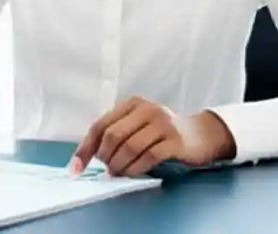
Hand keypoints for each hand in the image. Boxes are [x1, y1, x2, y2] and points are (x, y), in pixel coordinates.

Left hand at [69, 97, 236, 176]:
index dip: (85, 148)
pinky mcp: (175, 140)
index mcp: (132, 104)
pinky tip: (132, 173)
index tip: (76, 168)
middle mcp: (146, 109)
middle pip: (113, 135)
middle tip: (106, 169)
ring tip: (117, 173)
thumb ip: (117, 134)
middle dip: (104, 157)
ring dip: (118, 165)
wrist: (201, 134)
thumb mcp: (138, 126)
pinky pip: (148, 156)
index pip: (100, 125)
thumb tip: (87, 156)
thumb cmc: (162, 133)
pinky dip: (135, 168)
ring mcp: (162, 124)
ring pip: (129, 146)